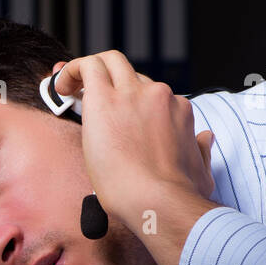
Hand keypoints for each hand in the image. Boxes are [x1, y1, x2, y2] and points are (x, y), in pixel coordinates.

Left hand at [52, 51, 214, 222]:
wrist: (158, 202)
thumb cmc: (178, 196)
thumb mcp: (201, 170)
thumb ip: (201, 150)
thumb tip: (204, 138)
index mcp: (177, 110)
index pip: (150, 95)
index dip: (127, 100)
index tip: (114, 111)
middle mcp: (157, 96)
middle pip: (129, 72)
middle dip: (107, 78)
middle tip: (85, 94)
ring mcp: (133, 94)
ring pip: (109, 63)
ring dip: (87, 74)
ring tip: (69, 92)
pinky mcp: (105, 100)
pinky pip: (87, 68)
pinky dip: (71, 70)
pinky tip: (61, 87)